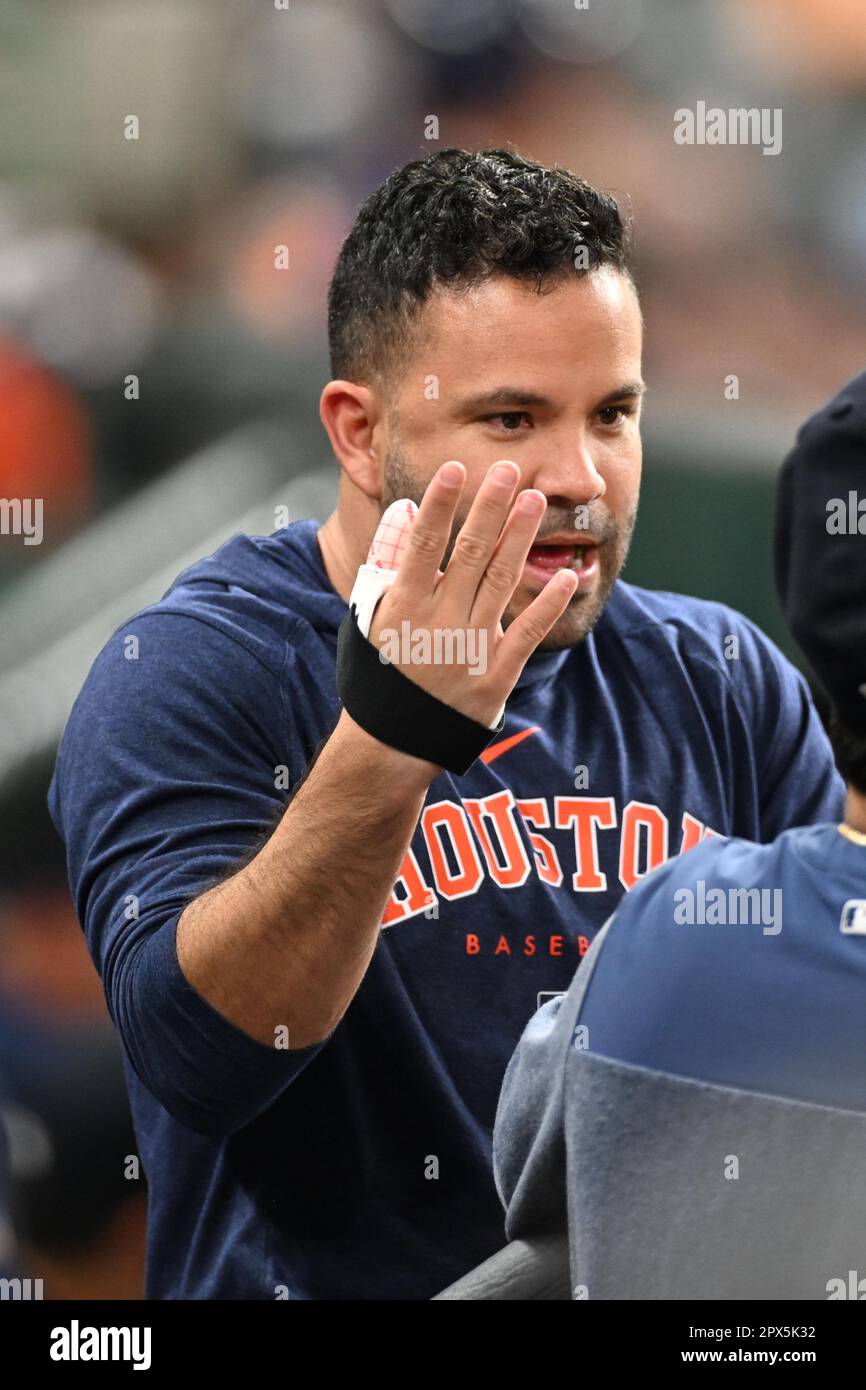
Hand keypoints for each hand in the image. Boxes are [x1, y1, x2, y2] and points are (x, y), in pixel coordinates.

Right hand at [368, 460, 578, 726]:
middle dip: (491, 508)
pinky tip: (568, 573)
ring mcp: (470, 649)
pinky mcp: (497, 675)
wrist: (394, 743)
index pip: (425, 545)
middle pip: (470, 553)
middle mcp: (439, 623)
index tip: (456, 468)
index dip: (441, 504)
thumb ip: (387, 565)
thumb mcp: (370, 617)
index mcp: (404, 606)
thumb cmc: (380, 673)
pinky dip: (549, 604)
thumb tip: (405, 511)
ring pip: (501, 582)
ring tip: (535, 500)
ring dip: (520, 538)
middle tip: (510, 469)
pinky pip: (528, 632)